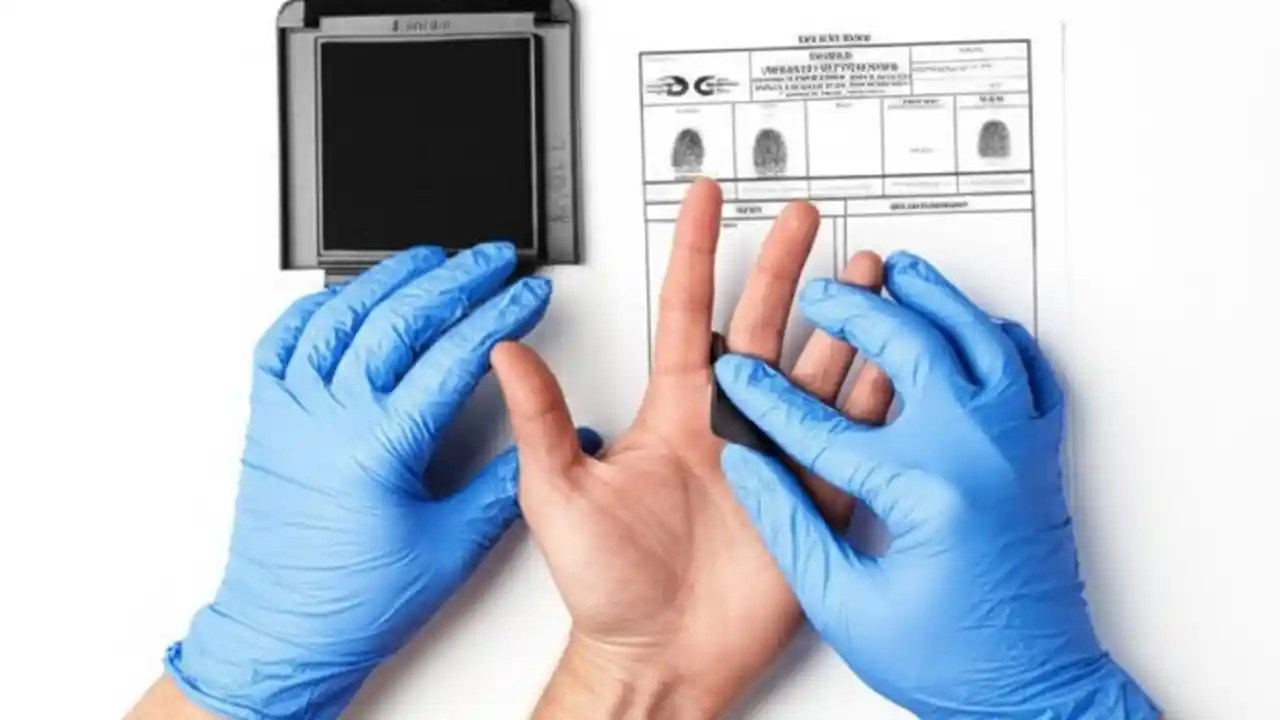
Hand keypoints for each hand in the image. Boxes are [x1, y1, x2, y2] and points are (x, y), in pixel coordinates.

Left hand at [162, 244, 583, 719]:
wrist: (282, 635)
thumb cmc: (353, 602)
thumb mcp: (450, 548)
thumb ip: (500, 488)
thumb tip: (539, 446)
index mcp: (380, 445)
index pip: (454, 355)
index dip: (500, 315)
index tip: (527, 295)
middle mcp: (330, 417)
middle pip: (402, 318)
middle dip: (457, 278)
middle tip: (492, 260)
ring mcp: (293, 412)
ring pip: (343, 317)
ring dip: (392, 279)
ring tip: (430, 260)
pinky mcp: (269, 421)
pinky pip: (283, 343)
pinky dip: (316, 309)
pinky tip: (343, 297)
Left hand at [492, 178, 893, 716]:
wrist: (659, 657)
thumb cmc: (606, 587)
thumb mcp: (557, 495)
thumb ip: (541, 420)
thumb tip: (505, 352)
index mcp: (671, 412)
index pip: (686, 309)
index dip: (695, 249)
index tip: (703, 197)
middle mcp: (727, 425)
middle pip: (764, 324)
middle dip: (785, 265)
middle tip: (804, 217)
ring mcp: (773, 459)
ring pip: (815, 370)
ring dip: (841, 320)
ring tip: (865, 274)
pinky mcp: (810, 501)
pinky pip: (849, 440)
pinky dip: (874, 400)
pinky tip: (892, 362)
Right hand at [716, 253, 1160, 717]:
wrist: (1034, 690)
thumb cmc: (952, 662)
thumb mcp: (845, 604)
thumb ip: (789, 526)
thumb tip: (750, 467)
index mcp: (923, 489)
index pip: (821, 422)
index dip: (766, 396)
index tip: (736, 375)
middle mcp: (978, 453)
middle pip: (907, 348)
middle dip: (853, 312)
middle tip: (819, 290)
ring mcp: (1017, 447)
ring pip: (977, 339)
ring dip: (934, 298)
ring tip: (900, 270)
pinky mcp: (1040, 457)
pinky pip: (1029, 373)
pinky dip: (999, 338)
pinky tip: (978, 324)